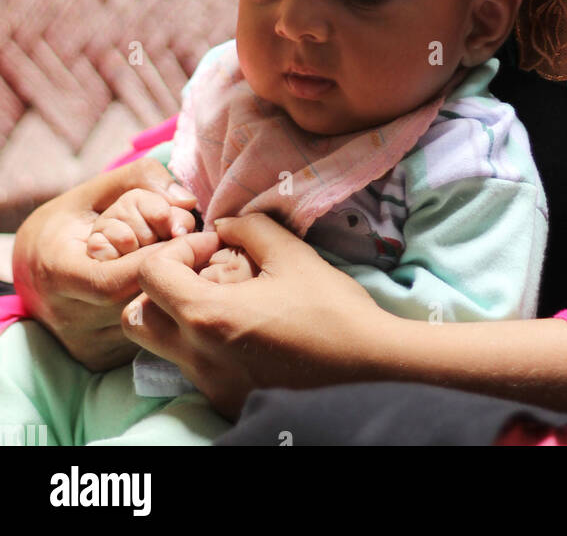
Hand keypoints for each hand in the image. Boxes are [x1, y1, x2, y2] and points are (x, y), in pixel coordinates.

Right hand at [12, 158, 197, 370]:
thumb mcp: (98, 189)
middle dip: (167, 262)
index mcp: (56, 272)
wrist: (35, 266)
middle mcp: (67, 316)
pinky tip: (163, 281)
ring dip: (169, 284)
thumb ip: (140, 179)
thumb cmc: (71, 222)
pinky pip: (144, 333)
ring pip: (145, 316)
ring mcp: (83, 343)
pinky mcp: (99, 359)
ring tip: (171, 258)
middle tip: (184, 239)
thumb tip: (185, 203)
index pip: (113, 280)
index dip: (155, 256)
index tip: (183, 231)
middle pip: (136, 296)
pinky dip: (162, 304)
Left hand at [121, 214, 391, 419]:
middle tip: (203, 273)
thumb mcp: (293, 254)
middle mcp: (198, 356)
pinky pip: (194, 367)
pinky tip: (246, 330)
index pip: (149, 275)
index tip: (214, 248)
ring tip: (227, 300)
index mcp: (208, 316)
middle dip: (160, 289)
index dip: (177, 250)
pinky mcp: (225, 401)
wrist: (370, 371)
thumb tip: (223, 224)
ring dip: (181, 316)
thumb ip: (250, 228)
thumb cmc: (332, 310)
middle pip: (137, 318)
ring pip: (163, 345)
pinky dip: (204, 342)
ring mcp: (210, 385)